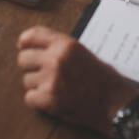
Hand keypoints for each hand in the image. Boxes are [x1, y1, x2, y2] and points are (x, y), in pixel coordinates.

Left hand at [17, 26, 138, 134]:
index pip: (32, 36)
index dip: (24, 43)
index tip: (23, 47)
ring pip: (26, 80)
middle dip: (31, 68)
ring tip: (56, 89)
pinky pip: (29, 98)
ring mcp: (51, 78)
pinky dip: (38, 102)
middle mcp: (56, 58)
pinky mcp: (49, 98)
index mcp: (65, 44)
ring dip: (37, 86)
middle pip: (23, 59)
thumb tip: (34, 47)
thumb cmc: (103, 79)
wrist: (115, 102)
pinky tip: (52, 101)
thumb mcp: (82, 53)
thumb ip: (59, 48)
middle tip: (44, 75)